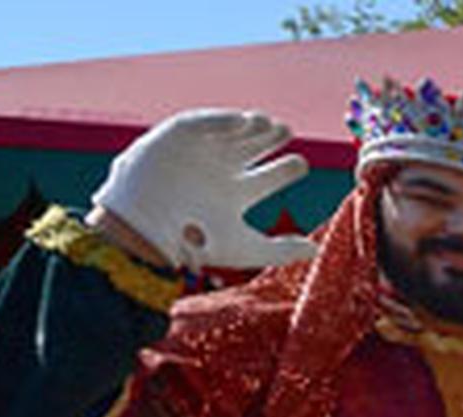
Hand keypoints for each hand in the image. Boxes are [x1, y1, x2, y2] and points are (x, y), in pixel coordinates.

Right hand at [91, 109, 316, 272]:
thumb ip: (282, 250)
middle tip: (287, 131)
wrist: (144, 229)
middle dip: (269, 139)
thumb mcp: (245, 247)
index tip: (303, 164)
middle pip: (250, 150)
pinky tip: (242, 121)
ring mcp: (196, 155)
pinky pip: (199, 123)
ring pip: (228, 134)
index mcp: (233, 196)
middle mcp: (217, 174)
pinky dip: (220, 120)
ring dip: (249, 127)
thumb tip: (317, 249)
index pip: (266, 178)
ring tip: (270, 125)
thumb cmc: (195, 242)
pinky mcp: (172, 141)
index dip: (285, 170)